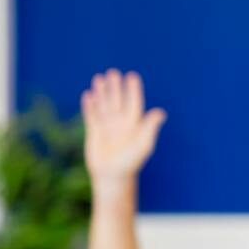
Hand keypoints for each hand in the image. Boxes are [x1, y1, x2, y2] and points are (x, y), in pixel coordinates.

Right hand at [82, 69, 164, 183]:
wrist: (112, 175)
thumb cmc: (130, 162)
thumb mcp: (143, 144)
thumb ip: (150, 128)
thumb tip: (160, 112)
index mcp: (133, 123)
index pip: (133, 102)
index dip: (132, 90)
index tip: (131, 77)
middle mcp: (120, 122)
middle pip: (117, 100)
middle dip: (115, 87)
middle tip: (112, 73)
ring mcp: (107, 126)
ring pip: (104, 105)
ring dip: (101, 93)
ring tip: (98, 79)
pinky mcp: (95, 132)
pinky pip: (92, 116)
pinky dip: (89, 106)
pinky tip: (88, 95)